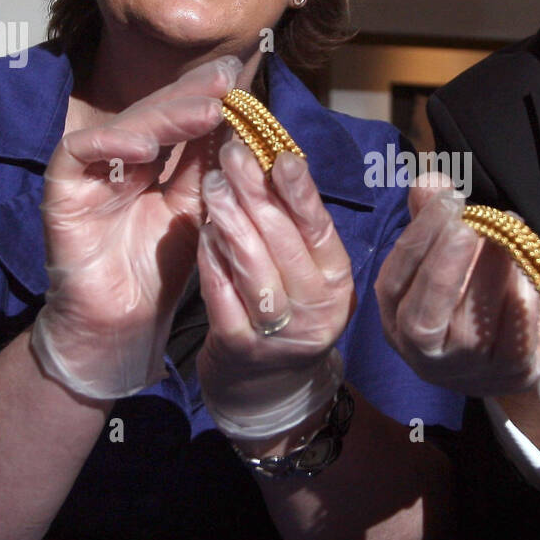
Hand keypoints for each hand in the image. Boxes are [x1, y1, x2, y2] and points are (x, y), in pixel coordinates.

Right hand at [32, 56, 238, 397]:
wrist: (124, 325)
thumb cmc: (160, 271)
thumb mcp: (198, 211)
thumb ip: (210, 170)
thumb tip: (240, 121)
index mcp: (151, 162)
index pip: (176, 117)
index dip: (204, 96)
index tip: (238, 78)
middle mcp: (118, 159)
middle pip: (151, 114)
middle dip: (189, 94)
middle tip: (224, 79)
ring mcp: (88, 172)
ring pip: (121, 126)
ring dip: (162, 115)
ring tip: (203, 110)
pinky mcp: (61, 191)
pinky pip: (77, 153)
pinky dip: (110, 143)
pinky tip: (145, 144)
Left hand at [196, 140, 353, 433]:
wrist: (268, 387)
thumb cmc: (288, 309)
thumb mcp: (307, 272)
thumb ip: (298, 225)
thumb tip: (277, 157)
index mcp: (337, 281)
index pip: (320, 228)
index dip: (300, 190)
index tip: (280, 153)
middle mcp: (316, 308)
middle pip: (283, 241)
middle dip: (255, 192)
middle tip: (232, 154)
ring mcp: (278, 331)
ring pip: (251, 264)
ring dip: (230, 218)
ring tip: (212, 184)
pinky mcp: (239, 345)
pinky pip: (221, 291)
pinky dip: (210, 257)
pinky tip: (201, 229)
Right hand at [376, 181, 539, 396]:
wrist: (517, 352)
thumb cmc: (472, 296)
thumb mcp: (447, 256)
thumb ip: (433, 218)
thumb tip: (429, 181)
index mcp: (398, 320)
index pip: (393, 284)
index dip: (417, 241)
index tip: (446, 200)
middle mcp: (425, 355)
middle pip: (422, 319)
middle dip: (444, 267)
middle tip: (469, 225)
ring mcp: (468, 371)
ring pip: (472, 329)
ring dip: (489, 273)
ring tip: (505, 234)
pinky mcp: (511, 374)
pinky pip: (515, 336)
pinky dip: (521, 298)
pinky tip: (528, 267)